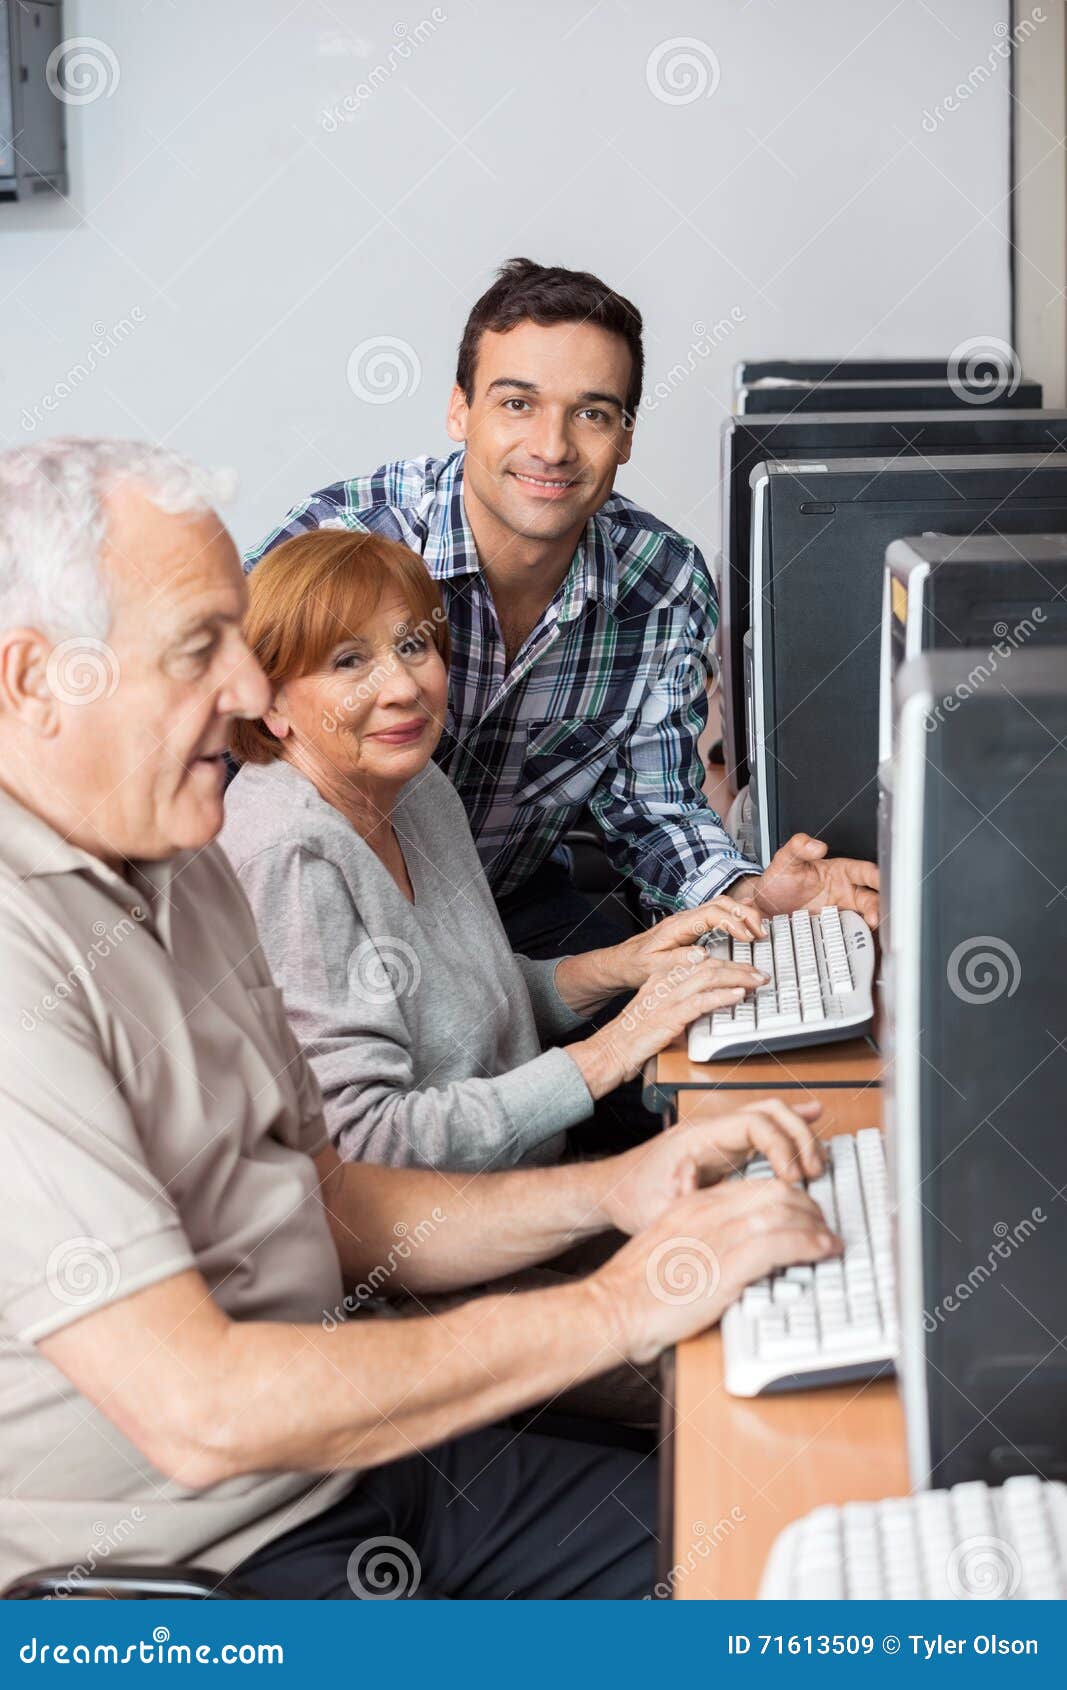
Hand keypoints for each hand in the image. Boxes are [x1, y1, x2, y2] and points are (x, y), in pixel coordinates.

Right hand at [567, 953, 766, 1097]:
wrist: (610, 1051)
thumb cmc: (633, 1036)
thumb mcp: (659, 1011)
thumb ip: (681, 1002)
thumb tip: (710, 1001)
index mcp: (661, 978)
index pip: (699, 962)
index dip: (726, 962)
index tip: (745, 968)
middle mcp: (664, 983)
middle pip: (708, 965)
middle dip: (738, 967)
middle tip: (759, 973)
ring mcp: (666, 998)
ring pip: (708, 978)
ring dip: (737, 977)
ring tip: (756, 981)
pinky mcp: (669, 1017)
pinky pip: (700, 1001)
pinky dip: (722, 996)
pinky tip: (738, 995)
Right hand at [588, 1178, 840, 1364]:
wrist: (614, 1307)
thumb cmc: (636, 1288)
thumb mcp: (667, 1244)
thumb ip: (698, 1236)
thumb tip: (728, 1247)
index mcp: (694, 1203)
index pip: (754, 1186)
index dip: (787, 1195)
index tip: (801, 1211)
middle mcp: (710, 1211)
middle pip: (775, 1191)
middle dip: (807, 1206)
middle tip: (821, 1225)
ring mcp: (720, 1235)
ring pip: (785, 1211)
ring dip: (816, 1225)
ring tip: (829, 1240)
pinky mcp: (730, 1263)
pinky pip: (783, 1242)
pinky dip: (811, 1243)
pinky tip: (823, 1250)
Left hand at [597, 1099, 825, 1234]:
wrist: (612, 1191)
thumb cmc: (631, 1198)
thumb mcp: (660, 1211)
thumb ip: (694, 1207)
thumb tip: (727, 1204)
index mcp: (698, 1137)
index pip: (754, 1123)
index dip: (781, 1147)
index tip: (791, 1180)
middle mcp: (713, 1130)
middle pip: (770, 1111)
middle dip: (800, 1137)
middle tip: (813, 1172)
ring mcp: (721, 1137)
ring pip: (772, 1117)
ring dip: (800, 1135)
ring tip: (817, 1165)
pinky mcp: (726, 1149)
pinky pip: (765, 1129)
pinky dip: (791, 1127)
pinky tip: (814, 1121)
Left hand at [607, 896, 766, 990]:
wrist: (623, 962)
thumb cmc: (636, 965)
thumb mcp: (654, 968)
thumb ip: (678, 960)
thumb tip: (702, 954)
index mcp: (676, 926)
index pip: (711, 914)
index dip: (733, 923)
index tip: (748, 938)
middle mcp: (684, 919)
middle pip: (721, 903)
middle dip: (745, 915)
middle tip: (761, 933)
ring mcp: (689, 920)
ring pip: (721, 905)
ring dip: (742, 914)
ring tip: (759, 930)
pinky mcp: (692, 926)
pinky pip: (718, 914)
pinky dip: (736, 915)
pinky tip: (748, 919)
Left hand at [741, 833, 879, 927]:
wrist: (765, 904)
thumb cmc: (780, 879)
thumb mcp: (786, 860)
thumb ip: (798, 847)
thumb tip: (816, 845)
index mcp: (841, 872)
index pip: (866, 872)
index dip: (877, 878)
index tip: (883, 884)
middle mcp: (845, 891)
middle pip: (871, 898)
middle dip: (877, 907)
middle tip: (874, 917)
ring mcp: (841, 911)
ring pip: (864, 918)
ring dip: (868, 925)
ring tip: (867, 932)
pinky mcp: (833, 929)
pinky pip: (850, 933)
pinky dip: (856, 938)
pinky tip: (856, 943)